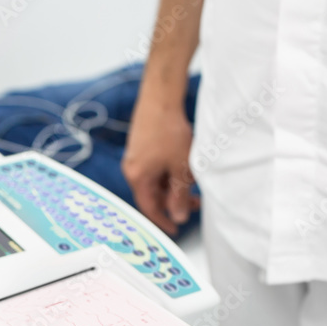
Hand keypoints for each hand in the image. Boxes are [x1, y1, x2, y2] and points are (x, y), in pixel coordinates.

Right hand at [122, 101, 196, 236]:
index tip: (176, 228)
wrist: (160, 97)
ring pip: (156, 180)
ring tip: (193, 181)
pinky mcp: (142, 145)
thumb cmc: (168, 131)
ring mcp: (136, 156)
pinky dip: (169, 172)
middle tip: (194, 203)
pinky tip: (184, 165)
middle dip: (173, 200)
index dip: (163, 220)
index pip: (149, 207)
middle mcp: (132, 169)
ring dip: (173, 185)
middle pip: (152, 194)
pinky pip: (155, 167)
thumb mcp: (180, 168)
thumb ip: (180, 195)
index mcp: (137, 177)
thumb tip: (180, 215)